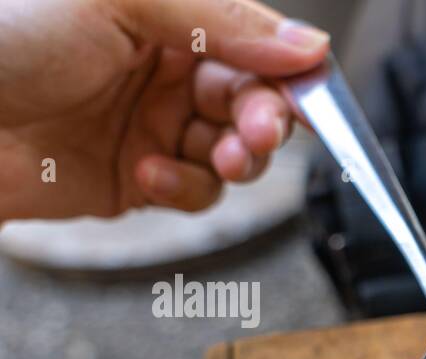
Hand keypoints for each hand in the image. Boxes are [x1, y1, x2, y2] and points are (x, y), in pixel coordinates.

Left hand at [0, 0, 329, 220]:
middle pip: (254, 103)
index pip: (257, 46)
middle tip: (256, 135)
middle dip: (264, 122)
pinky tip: (151, 173)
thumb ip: (222, 21)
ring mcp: (153, 126)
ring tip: (215, 158)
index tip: (313, 100)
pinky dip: (185, 189)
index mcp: (168, 17)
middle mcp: (166, 71)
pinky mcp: (137, 179)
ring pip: (234, 154)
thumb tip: (307, 45)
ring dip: (235, 160)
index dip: (290, 74)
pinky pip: (194, 192)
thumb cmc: (6, 37)